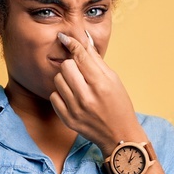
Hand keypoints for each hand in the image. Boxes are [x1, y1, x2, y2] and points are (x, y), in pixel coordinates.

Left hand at [49, 30, 146, 153]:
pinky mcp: (67, 119)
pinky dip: (62, 94)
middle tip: (80, 72)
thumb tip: (84, 41)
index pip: (80, 56)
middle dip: (72, 65)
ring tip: (77, 85)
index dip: (72, 44)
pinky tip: (72, 97)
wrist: (119, 136)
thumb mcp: (114, 80)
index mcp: (101, 84)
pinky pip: (54, 96)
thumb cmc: (119, 105)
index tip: (64, 38)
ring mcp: (75, 109)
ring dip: (66, 79)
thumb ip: (97, 61)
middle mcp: (86, 96)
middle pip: (66, 66)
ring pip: (58, 80)